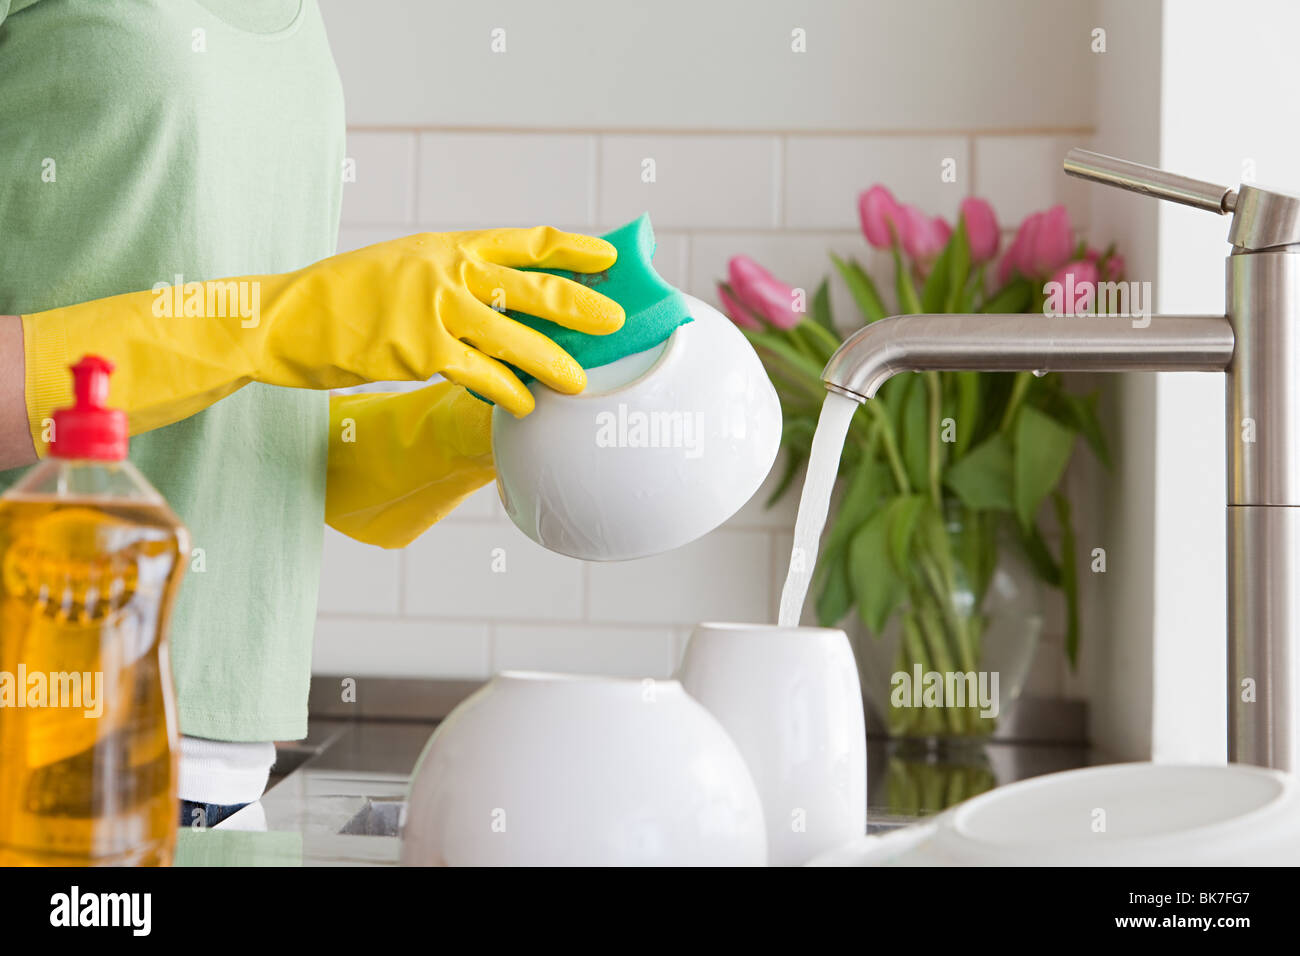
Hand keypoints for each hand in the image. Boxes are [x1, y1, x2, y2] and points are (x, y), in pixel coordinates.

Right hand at [19, 227, 622, 446]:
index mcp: (450, 245)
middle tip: (618, 323)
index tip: (612, 258)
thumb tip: (502, 300)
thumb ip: (454, 279)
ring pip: (513, 335)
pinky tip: (526, 405)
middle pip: (533, 287)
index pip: (527, 241)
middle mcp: (448, 270)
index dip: (575, 251)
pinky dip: (507, 391)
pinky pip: (479, 374)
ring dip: (553, 360)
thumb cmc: (347, 300)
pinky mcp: (419, 349)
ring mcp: (434, 308)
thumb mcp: (406, 267)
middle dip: (581, 307)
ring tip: (582, 381)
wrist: (288, 318)